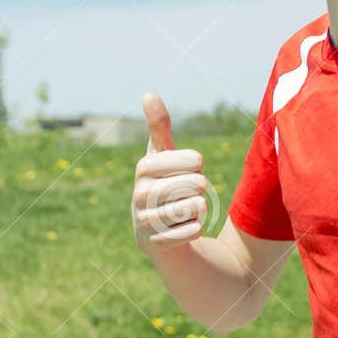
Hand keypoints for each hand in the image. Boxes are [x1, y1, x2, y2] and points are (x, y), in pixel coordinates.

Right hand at [131, 92, 211, 251]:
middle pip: (197, 184)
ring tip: (183, 209)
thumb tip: (148, 93)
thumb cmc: (163, 183)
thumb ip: (158, 126)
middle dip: (199, 189)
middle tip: (185, 193)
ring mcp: (144, 220)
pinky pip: (193, 231)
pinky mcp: (154, 244)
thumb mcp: (162, 154)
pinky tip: (182, 227)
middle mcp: (139, 193)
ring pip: (196, 207)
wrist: (155, 230)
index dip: (198, 164)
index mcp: (144, 167)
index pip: (194, 160)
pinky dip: (195, 228)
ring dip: (198, 209)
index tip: (190, 167)